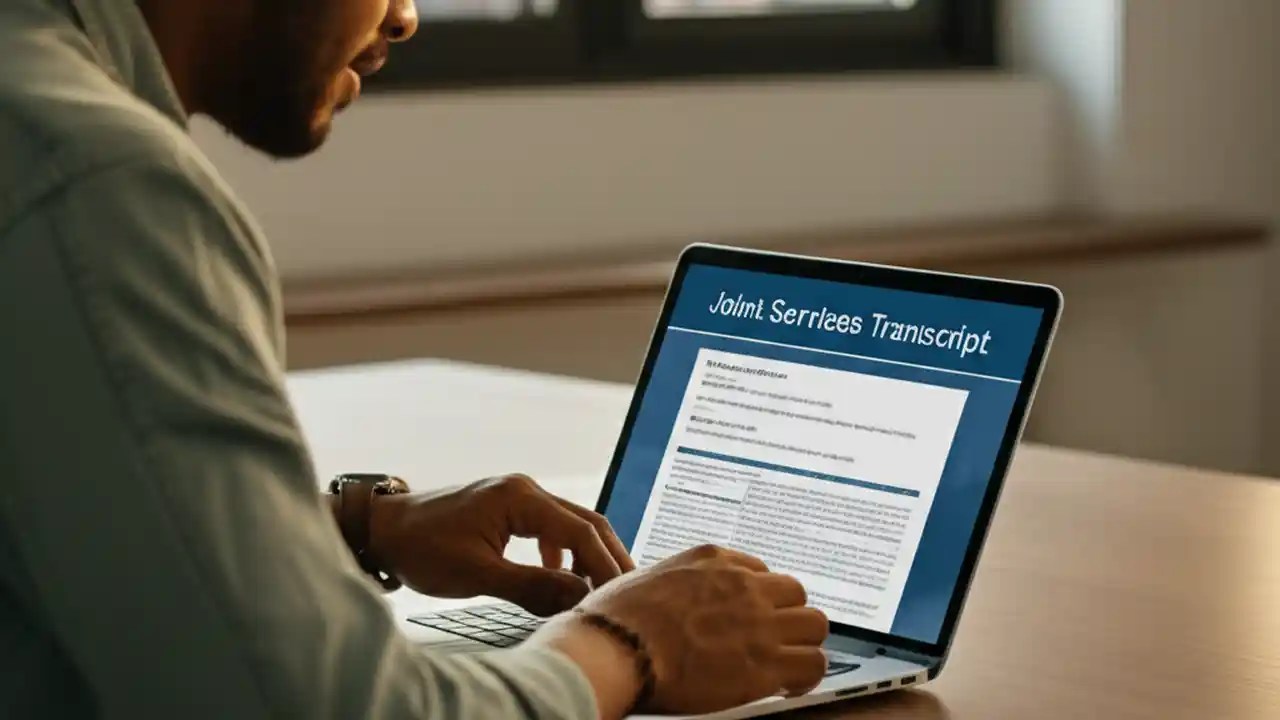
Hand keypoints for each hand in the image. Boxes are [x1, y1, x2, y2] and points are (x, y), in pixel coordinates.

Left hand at [367, 474, 634, 615]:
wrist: (382, 530)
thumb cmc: (421, 548)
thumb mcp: (477, 574)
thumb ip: (531, 585)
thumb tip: (578, 597)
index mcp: (520, 498)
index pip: (581, 532)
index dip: (605, 566)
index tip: (620, 596)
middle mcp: (525, 490)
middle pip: (586, 522)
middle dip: (609, 556)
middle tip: (630, 591)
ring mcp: (516, 497)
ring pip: (570, 524)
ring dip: (589, 555)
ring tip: (603, 587)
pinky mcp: (507, 509)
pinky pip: (550, 528)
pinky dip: (564, 552)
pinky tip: (561, 576)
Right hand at [528, 544, 828, 719]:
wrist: (616, 648)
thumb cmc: (614, 619)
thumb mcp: (645, 578)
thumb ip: (673, 584)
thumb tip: (667, 601)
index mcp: (713, 559)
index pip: (759, 570)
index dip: (757, 598)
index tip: (750, 616)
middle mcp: (744, 584)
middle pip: (795, 593)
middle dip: (787, 616)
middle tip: (773, 639)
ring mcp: (759, 622)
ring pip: (815, 625)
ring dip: (802, 643)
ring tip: (787, 664)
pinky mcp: (766, 663)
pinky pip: (812, 664)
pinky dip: (805, 676)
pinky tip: (788, 686)